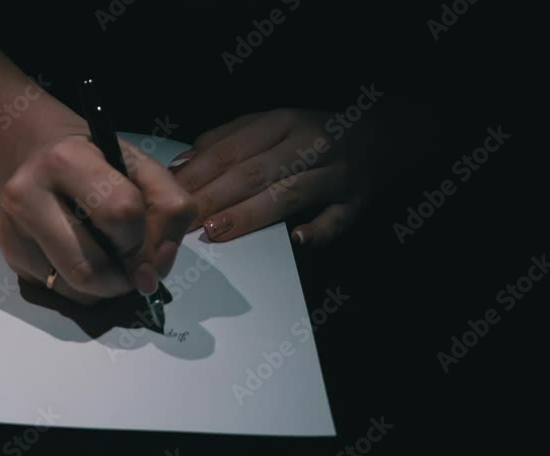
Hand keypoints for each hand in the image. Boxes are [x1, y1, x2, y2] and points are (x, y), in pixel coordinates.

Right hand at [0, 134, 195, 303]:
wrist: (46, 158)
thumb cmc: (103, 167)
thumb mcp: (145, 171)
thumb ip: (169, 214)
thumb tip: (150, 276)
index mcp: (67, 159)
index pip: (122, 214)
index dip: (144, 235)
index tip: (142, 233)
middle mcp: (26, 193)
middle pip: (91, 269)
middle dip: (124, 274)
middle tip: (129, 257)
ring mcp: (11, 228)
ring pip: (75, 290)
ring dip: (106, 288)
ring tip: (108, 258)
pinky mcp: (8, 255)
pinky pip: (59, 295)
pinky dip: (85, 290)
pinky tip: (83, 259)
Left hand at [170, 109, 371, 246]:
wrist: (381, 134)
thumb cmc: (311, 134)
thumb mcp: (270, 124)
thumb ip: (226, 140)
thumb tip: (183, 163)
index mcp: (281, 122)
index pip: (229, 151)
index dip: (196, 175)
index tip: (168, 198)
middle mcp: (307, 144)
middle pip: (252, 174)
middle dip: (212, 199)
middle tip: (180, 223)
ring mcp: (334, 174)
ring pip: (287, 194)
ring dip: (250, 214)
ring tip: (216, 231)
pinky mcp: (357, 201)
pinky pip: (338, 219)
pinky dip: (318, 230)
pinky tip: (297, 239)